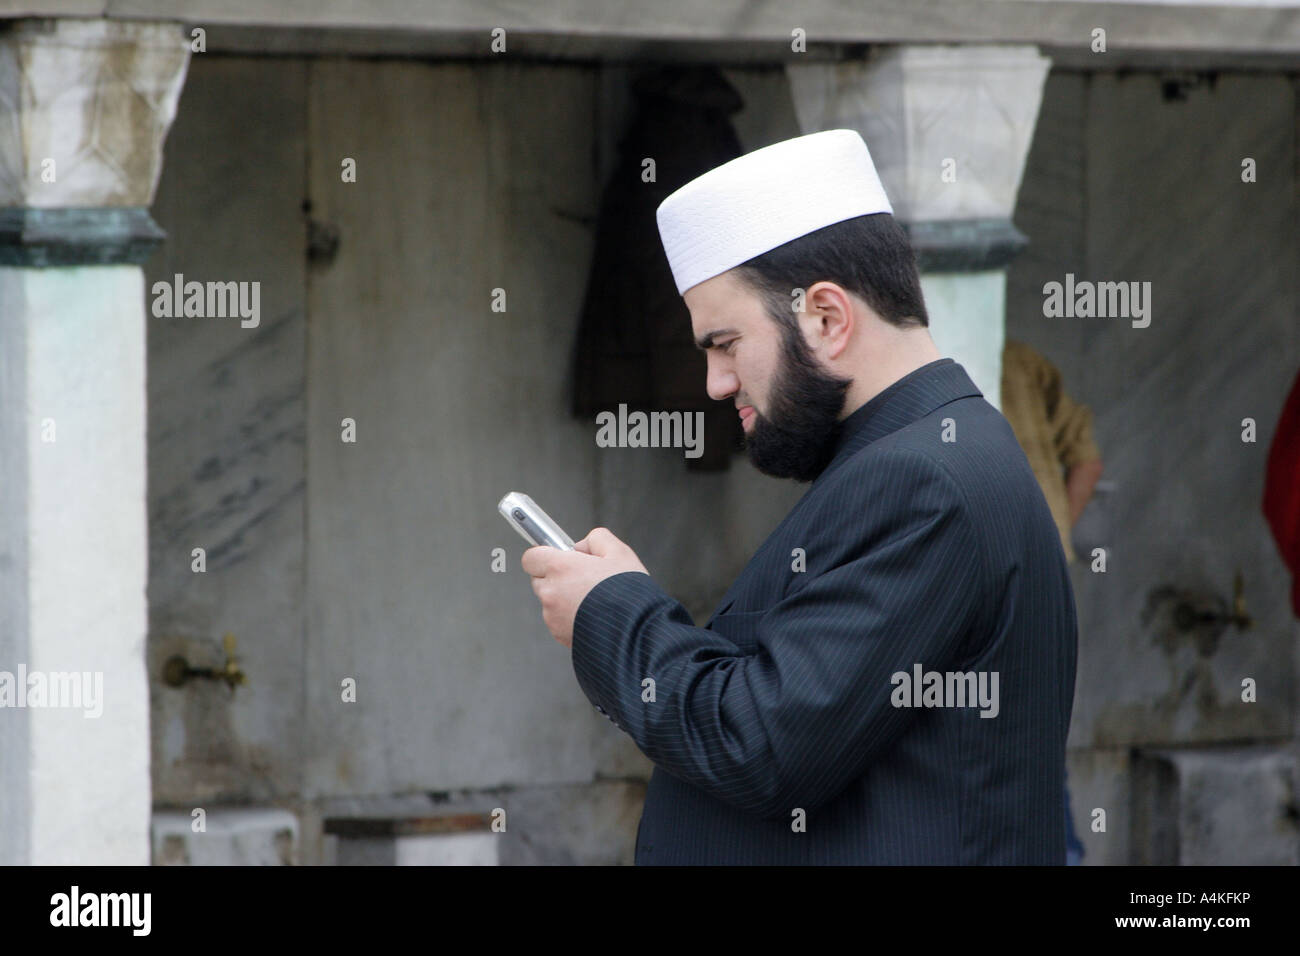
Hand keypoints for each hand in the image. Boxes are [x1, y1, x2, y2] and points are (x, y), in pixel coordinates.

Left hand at [521, 527, 648, 647]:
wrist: (636, 632)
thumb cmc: (628, 593)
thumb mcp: (619, 552)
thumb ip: (597, 539)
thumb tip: (582, 546)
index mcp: (560, 568)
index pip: (531, 557)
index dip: (545, 555)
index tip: (560, 558)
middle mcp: (551, 592)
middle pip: (539, 580)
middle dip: (556, 577)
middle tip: (582, 578)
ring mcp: (553, 617)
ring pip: (550, 602)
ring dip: (563, 599)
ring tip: (593, 600)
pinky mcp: (560, 635)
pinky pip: (558, 621)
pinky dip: (570, 618)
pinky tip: (593, 615)